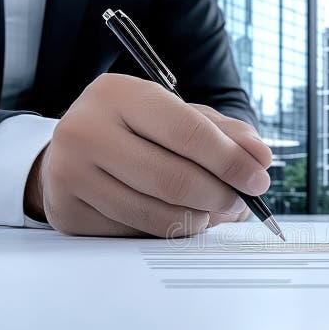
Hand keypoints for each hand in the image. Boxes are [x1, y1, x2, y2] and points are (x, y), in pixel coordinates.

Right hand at [24, 73, 271, 236]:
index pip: (188, 132)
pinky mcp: (69, 213)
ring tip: (210, 211)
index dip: (231, 161)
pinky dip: (166, 231)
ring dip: (197, 220)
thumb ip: (223, 132)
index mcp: (117, 94)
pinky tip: (174, 217)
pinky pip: (135, 235)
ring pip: (157, 215)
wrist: (71, 151)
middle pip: (174, 180)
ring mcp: (70, 174)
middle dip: (219, 196)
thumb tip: (259, 157)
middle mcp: (85, 130)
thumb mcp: (175, 115)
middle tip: (238, 202)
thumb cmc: (133, 131)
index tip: (258, 179)